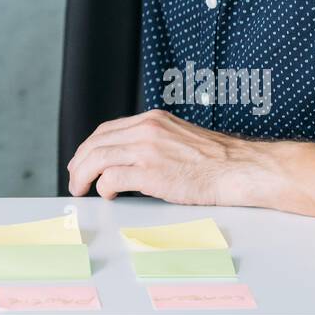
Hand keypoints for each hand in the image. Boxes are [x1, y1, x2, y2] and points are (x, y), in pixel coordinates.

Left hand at [66, 109, 262, 205]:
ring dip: (83, 175)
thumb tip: (130, 159)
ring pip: (98, 159)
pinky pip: (112, 178)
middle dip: (80, 161)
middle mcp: (146, 129)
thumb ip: (153, 142)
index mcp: (152, 120)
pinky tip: (108, 195)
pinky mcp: (151, 172)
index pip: (107, 130)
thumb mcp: (178, 138)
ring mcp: (147, 149)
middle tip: (75, 178)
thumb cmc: (215, 161)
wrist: (239, 168)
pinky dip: (104, 187)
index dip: (89, 146)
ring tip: (81, 189)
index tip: (82, 160)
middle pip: (96, 143)